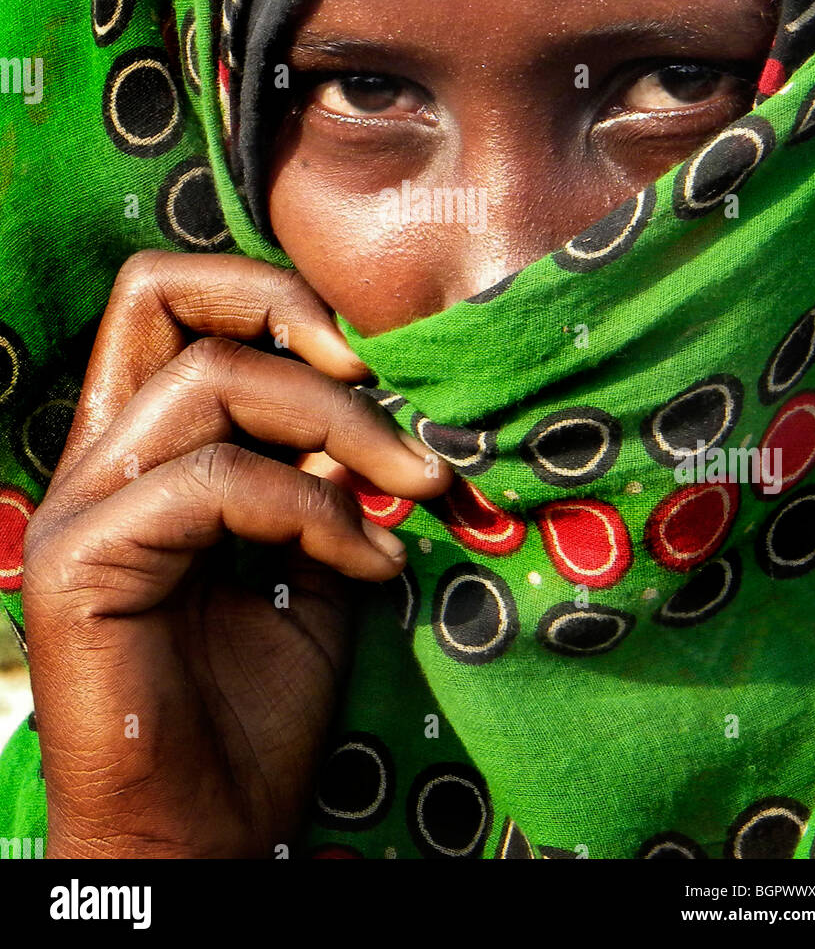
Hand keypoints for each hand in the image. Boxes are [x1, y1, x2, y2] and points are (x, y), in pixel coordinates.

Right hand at [22, 251, 447, 858]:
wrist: (203, 838)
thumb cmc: (252, 713)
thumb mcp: (313, 565)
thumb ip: (326, 480)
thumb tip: (370, 405)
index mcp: (144, 449)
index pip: (170, 302)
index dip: (269, 294)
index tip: (370, 356)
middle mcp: (100, 460)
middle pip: (159, 293)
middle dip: (289, 310)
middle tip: (385, 379)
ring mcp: (83, 506)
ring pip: (211, 380)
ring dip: (341, 426)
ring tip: (413, 492)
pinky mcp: (85, 562)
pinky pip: (218, 484)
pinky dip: (317, 512)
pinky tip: (370, 566)